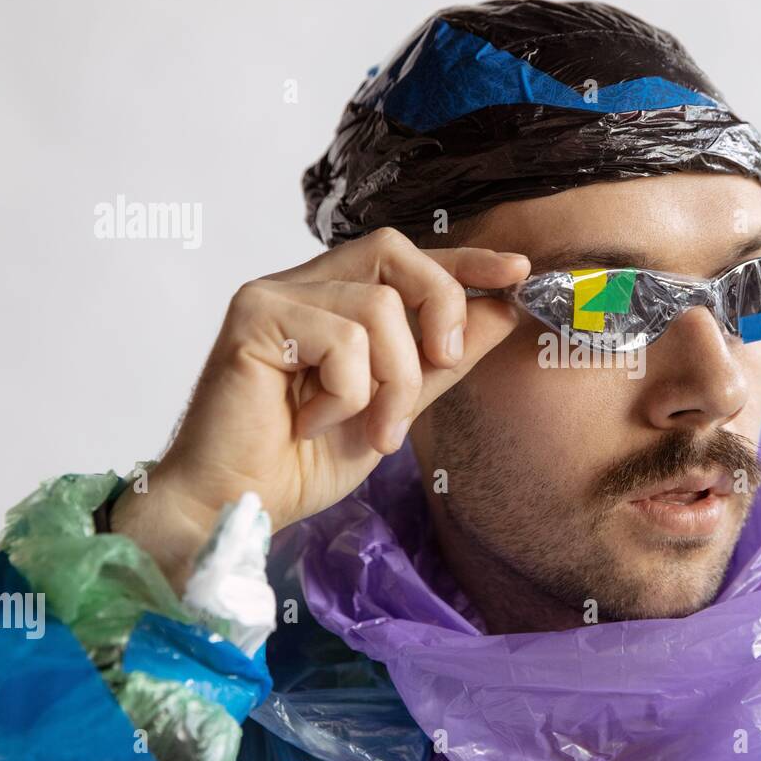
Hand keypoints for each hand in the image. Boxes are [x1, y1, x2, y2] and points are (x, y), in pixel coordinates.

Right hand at [110, 227, 529, 589]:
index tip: (518, 271)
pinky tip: (310, 422)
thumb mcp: (395, 406)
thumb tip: (503, 312)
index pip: (406, 259)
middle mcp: (301, 285)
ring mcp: (273, 295)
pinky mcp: (253, 318)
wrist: (241, 506)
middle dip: (439, 308)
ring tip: (371, 430)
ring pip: (378, 311)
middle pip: (395, 254)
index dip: (465, 261)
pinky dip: (345, 396)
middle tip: (443, 362)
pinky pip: (341, 342)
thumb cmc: (302, 461)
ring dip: (393, 384)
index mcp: (333, 299)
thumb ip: (442, 360)